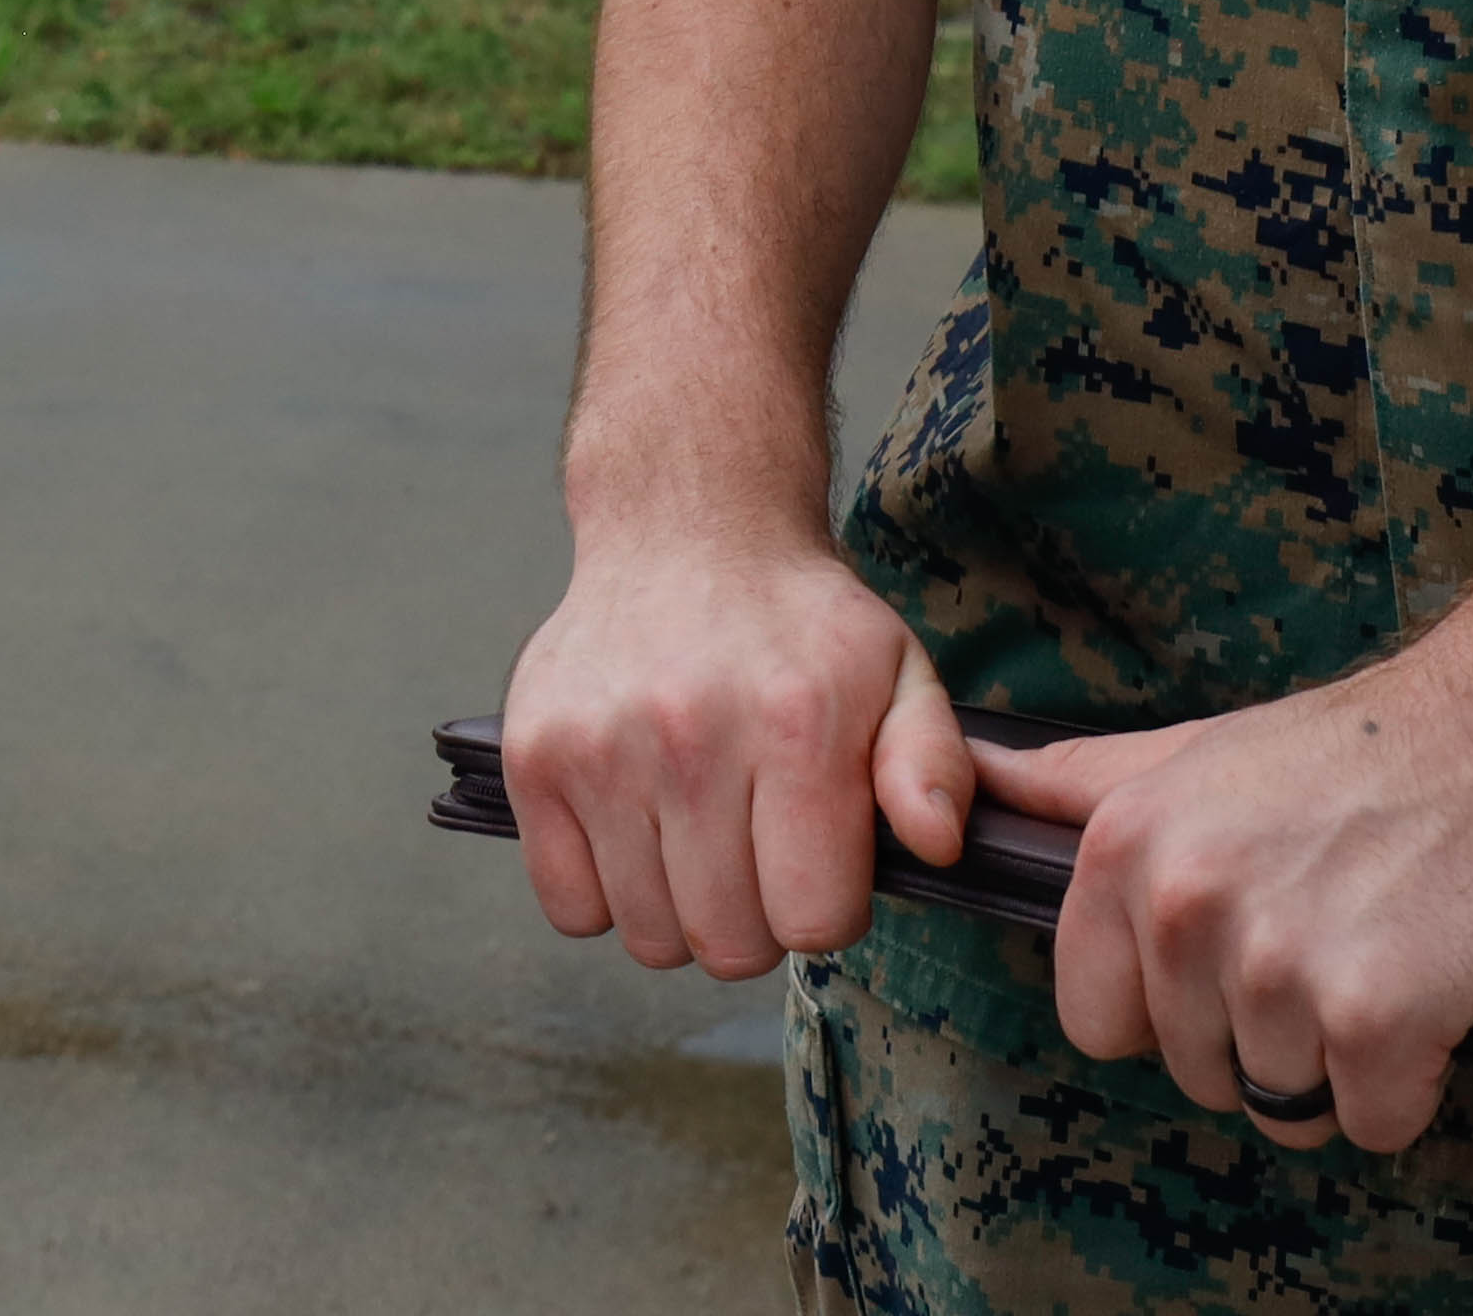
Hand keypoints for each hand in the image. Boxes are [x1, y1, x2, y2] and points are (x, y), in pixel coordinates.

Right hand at [497, 525, 974, 978]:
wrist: (685, 529)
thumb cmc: (796, 621)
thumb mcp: (900, 672)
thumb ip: (934, 764)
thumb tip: (937, 844)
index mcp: (795, 726)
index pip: (813, 922)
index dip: (826, 906)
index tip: (817, 857)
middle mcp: (690, 739)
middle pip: (729, 944)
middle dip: (756, 918)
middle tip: (756, 849)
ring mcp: (600, 750)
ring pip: (649, 936)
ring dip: (680, 909)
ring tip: (698, 834)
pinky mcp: (534, 758)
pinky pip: (571, 909)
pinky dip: (607, 894)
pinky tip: (637, 830)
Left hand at [982, 660, 1472, 1154]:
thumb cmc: (1360, 746)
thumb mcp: (1192, 748)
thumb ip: (1080, 786)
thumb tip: (971, 786)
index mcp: (1124, 850)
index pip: (1096, 1021)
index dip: (1170, 1010)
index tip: (1234, 956)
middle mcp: (1184, 906)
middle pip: (1196, 1071)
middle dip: (1262, 1037)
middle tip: (1331, 940)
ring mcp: (1279, 965)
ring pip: (1285, 1108)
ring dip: (1341, 1063)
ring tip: (1383, 954)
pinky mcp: (1379, 1016)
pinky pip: (1374, 1123)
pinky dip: (1412, 1085)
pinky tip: (1434, 993)